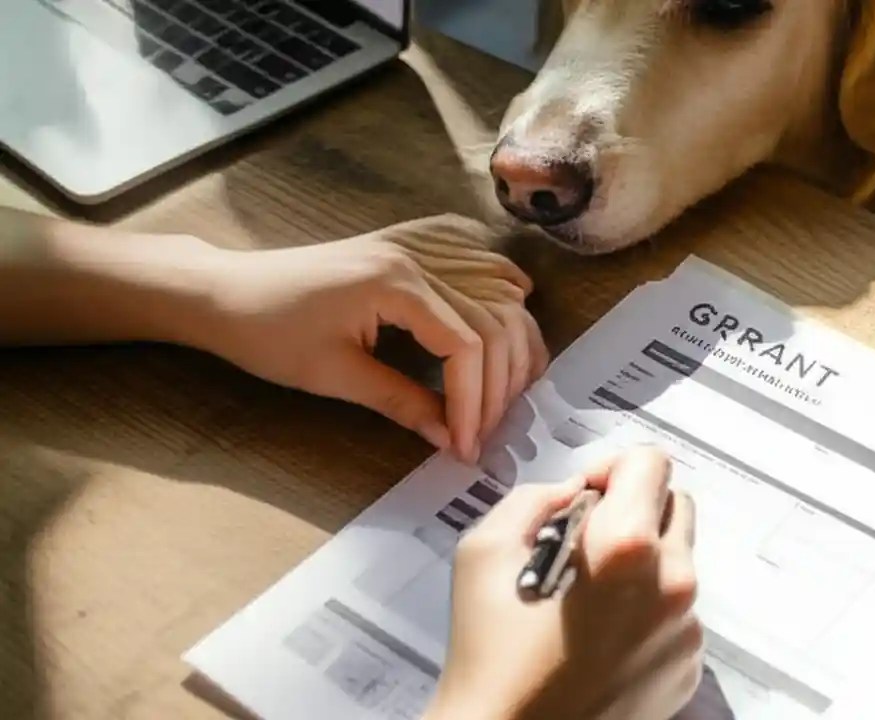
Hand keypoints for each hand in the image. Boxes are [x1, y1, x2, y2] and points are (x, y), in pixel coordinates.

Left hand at [199, 215, 547, 461]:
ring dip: (514, 334)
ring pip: (494, 284)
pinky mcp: (402, 245)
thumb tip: (450, 438)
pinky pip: (468, 249)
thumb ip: (401, 402)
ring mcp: (411, 245)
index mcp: (395, 283)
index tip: (467, 446)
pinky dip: (498, 275)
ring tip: (513, 383)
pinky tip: (514, 295)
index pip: (466, 345)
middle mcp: (414, 256)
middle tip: (488, 428)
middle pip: (493, 317)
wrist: (223, 292)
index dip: (475, 402)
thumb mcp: (334, 376)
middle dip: (501, 381)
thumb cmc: (267, 333)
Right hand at [428, 447, 702, 719]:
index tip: (585, 497)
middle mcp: (674, 588)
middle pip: (675, 506)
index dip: (613, 468)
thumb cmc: (489, 660)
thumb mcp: (483, 552)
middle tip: (581, 542)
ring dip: (639, 563)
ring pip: (677, 562)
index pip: (652, 463)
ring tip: (584, 598)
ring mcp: (686, 634)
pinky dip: (645, 610)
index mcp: (628, 551)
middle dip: (632, 510)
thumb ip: (533, 499)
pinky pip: (676, 614)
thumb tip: (572, 495)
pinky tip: (598, 635)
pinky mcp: (688, 669)